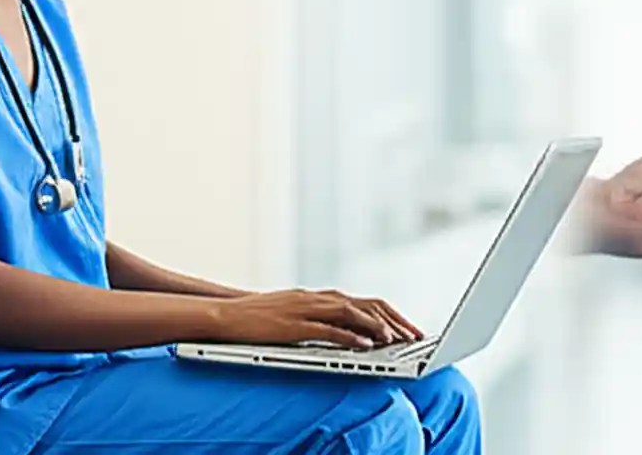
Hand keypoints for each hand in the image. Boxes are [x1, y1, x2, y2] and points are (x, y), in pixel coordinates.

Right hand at [216, 289, 423, 348]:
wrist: (226, 313)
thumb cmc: (260, 318)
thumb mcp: (297, 313)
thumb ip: (322, 319)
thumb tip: (349, 332)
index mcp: (321, 296)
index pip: (366, 302)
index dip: (392, 315)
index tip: (410, 329)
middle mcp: (318, 298)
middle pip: (367, 304)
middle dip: (394, 320)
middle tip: (415, 336)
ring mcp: (306, 309)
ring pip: (351, 313)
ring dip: (376, 327)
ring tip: (396, 341)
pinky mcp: (293, 325)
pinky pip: (327, 329)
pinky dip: (349, 336)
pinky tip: (364, 345)